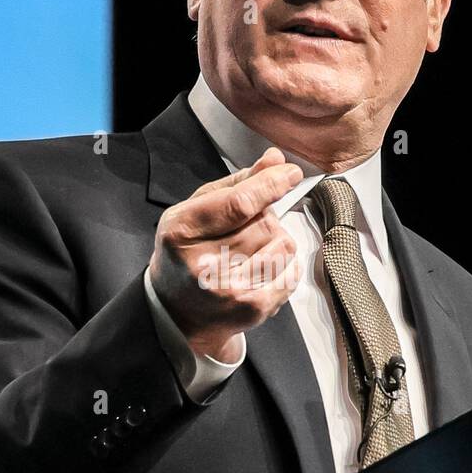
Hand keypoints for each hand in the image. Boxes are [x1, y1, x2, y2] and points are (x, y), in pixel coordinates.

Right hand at [148, 147, 303, 362]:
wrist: (179, 312)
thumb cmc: (188, 252)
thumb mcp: (196, 211)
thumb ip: (236, 184)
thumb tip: (275, 160)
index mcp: (182, 232)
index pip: (238, 203)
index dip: (270, 185)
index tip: (290, 173)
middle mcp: (204, 265)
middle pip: (265, 222)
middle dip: (266, 216)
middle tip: (247, 227)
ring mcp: (230, 291)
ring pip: (283, 244)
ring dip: (276, 240)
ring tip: (251, 251)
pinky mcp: (253, 309)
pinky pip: (292, 271)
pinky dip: (286, 264)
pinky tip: (262, 268)